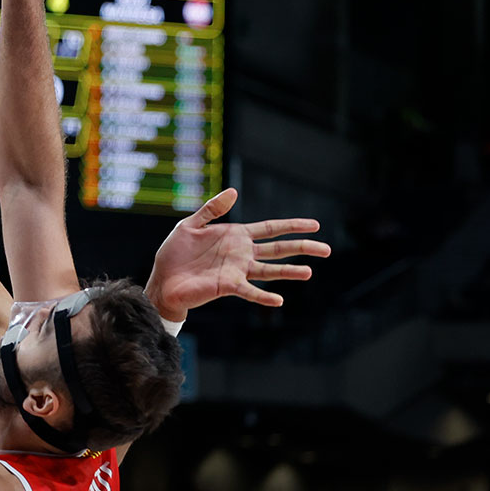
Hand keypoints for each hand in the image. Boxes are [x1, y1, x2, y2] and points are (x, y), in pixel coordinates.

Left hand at [144, 189, 327, 320]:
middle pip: (278, 249)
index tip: (315, 225)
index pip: (270, 229)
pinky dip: (263, 295)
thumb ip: (212, 209)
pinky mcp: (227, 286)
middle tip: (326, 249)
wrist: (163, 279)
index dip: (292, 226)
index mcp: (236, 236)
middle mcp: (242, 254)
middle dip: (302, 247)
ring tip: (309, 272)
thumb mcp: (191, 224)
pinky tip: (279, 299)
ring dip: (289, 271)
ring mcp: (237, 271)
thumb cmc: (176, 253)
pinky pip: (250, 291)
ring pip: (270, 270)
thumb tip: (234, 191)